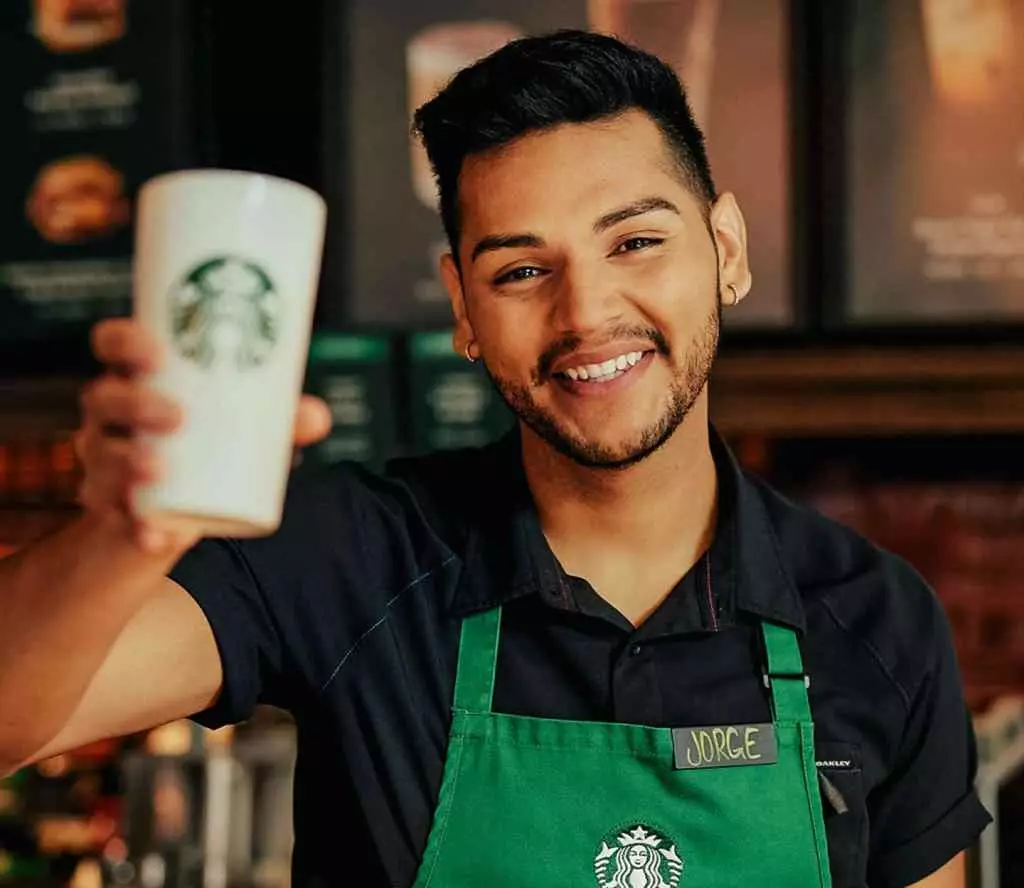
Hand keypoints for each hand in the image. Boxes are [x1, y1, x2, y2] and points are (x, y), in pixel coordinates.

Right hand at [74, 318, 331, 553]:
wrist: (167, 515)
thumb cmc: (208, 447)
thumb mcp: (247, 429)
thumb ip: (283, 422)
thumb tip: (318, 417)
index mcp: (138, 379)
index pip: (113, 344)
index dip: (125, 342)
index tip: (157, 354)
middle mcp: (110, 416)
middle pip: (102, 398)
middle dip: (133, 403)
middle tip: (176, 418)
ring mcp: (102, 461)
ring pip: (99, 455)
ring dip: (124, 462)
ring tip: (158, 470)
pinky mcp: (110, 508)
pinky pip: (113, 516)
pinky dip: (135, 527)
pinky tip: (155, 536)